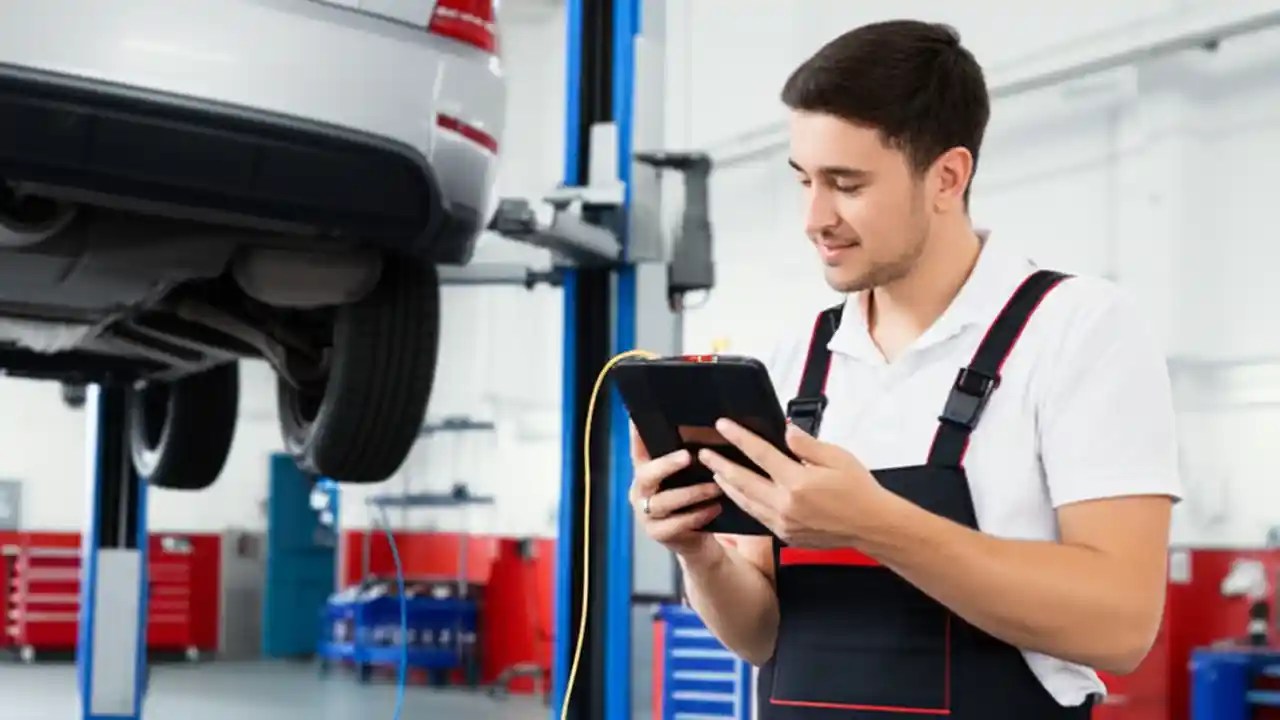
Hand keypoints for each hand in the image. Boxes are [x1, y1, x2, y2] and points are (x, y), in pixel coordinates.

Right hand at [628, 423, 724, 558]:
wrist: (694, 539)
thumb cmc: (691, 500)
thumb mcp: (686, 478)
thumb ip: (686, 459)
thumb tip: (707, 428)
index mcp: (644, 472)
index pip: (637, 449)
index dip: (635, 435)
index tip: (637, 418)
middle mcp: (640, 491)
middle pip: (647, 475)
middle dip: (666, 465)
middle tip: (688, 456)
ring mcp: (645, 513)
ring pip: (665, 501)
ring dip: (692, 493)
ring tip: (716, 487)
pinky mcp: (657, 533)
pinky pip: (677, 524)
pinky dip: (698, 516)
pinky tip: (715, 509)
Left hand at [699, 419, 890, 547]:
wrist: (872, 527)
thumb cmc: (859, 491)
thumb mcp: (837, 458)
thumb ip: (806, 445)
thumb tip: (785, 431)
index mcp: (798, 482)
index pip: (760, 454)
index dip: (739, 438)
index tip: (723, 426)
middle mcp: (786, 504)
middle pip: (743, 481)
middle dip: (720, 465)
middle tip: (704, 454)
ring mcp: (784, 522)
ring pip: (746, 502)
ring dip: (728, 486)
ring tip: (715, 473)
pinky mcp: (786, 535)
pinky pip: (757, 516)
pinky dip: (744, 503)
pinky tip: (738, 495)